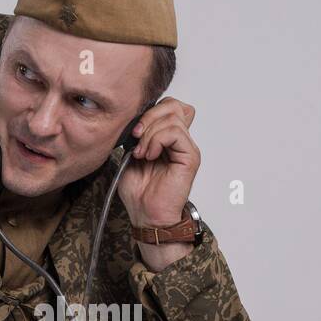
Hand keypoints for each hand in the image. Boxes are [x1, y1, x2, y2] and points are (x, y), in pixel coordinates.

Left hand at [117, 97, 198, 228]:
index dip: (150, 111)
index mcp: (167, 138)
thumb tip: (135, 119)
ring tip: (141, 153)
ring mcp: (186, 148)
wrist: (146, 214)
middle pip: (172, 105)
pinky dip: (157, 140)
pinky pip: (175, 133)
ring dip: (150, 133)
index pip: (168, 106)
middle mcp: (180, 140)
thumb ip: (137, 134)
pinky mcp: (190, 156)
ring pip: (172, 117)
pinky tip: (149, 155)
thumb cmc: (139, 192)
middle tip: (136, 137)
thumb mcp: (130, 154)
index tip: (134, 131)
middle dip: (149, 116)